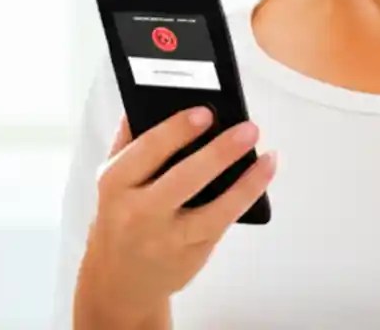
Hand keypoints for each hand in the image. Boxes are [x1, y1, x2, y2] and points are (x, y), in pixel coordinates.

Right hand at [75, 108, 276, 328]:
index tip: (205, 112)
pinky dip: (247, 196)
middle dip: (218, 153)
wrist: (119, 281)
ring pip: (212, 210)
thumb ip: (129, 139)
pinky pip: (224, 222)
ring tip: (267, 155)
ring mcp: (167, 238)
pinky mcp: (192, 254)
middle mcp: (139, 213)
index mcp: (115, 184)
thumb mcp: (112, 180)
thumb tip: (147, 98)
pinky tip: (264, 174)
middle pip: (183, 179)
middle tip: (248, 128)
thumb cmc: (121, 216)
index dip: (177, 130)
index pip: (147, 151)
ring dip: (245, 182)